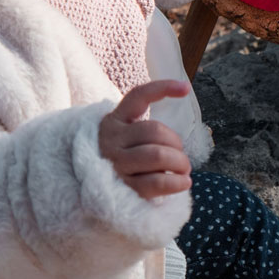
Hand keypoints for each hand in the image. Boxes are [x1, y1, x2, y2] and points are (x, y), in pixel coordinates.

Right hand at [99, 80, 192, 198]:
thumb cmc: (122, 159)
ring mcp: (116, 164)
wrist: (93, 190)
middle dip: (176, 143)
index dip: (163, 88)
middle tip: (181, 157)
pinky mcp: (123, 187)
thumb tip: (182, 104)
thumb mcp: (126, 137)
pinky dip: (176, 182)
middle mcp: (111, 139)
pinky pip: (156, 182)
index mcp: (114, 121)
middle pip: (155, 130)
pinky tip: (183, 182)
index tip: (185, 88)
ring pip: (158, 155)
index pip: (138, 96)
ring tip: (183, 169)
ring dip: (179, 162)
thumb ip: (147, 128)